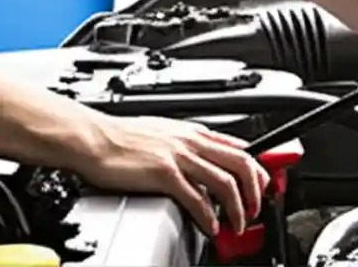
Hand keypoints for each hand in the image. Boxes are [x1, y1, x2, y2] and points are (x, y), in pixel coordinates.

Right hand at [71, 115, 269, 236]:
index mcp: (192, 132)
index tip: (263, 185)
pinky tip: (209, 226)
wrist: (93, 139)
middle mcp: (190, 142)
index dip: (257, 169)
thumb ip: (188, 142)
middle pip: (241, 163)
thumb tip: (207, 155)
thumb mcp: (163, 131)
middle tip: (255, 210)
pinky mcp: (164, 174)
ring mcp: (178, 157)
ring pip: (226, 183)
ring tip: (236, 225)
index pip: (239, 146)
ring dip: (237, 209)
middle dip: (255, 191)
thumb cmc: (120, 136)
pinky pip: (197, 199)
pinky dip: (209, 217)